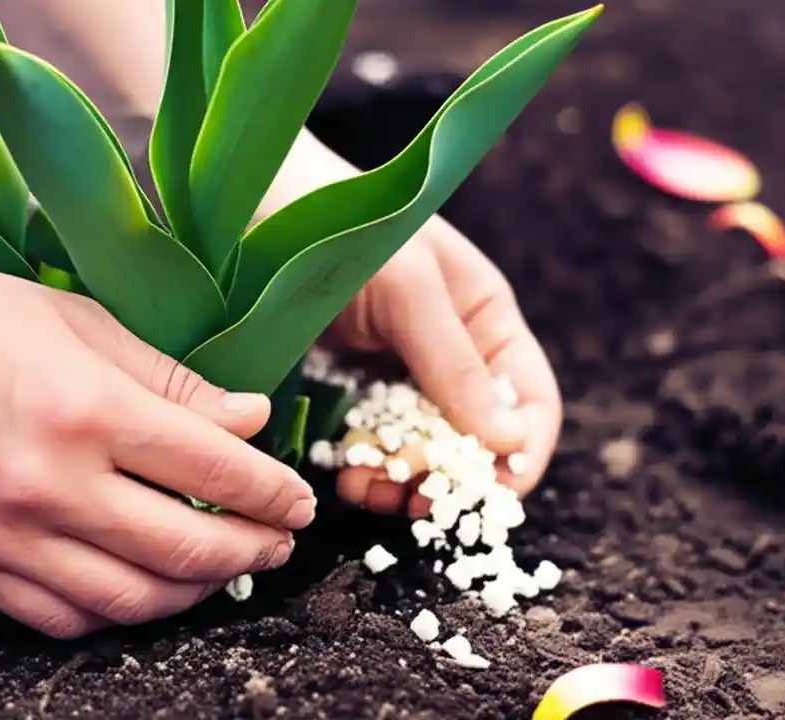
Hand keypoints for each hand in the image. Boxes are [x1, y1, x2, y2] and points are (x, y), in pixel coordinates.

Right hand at [0, 242, 315, 637]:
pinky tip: (143, 588)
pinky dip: (119, 613)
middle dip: (254, 551)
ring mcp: (3, 537)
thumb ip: (169, 379)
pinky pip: (63, 620)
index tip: (298, 499)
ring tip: (222, 569)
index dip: (275, 492)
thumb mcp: (75, 319)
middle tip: (278, 541)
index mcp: (86, 409)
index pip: (218, 470)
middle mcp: (49, 485)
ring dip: (196, 592)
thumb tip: (249, 419)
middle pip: (189, 549)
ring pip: (134, 600)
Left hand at [327, 215, 561, 515]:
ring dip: (403, 483)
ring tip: (366, 487)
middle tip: (409, 496)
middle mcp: (451, 353)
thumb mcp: (408, 287)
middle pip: (475, 442)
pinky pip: (375, 447)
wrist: (254, 204)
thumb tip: (509, 443)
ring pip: (424, 454)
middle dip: (449, 476)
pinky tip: (346, 473)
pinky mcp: (351, 391)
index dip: (523, 452)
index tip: (491, 493)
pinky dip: (368, 470)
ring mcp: (399, 375)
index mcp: (484, 318)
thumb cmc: (342, 225)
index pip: (530, 400)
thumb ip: (455, 363)